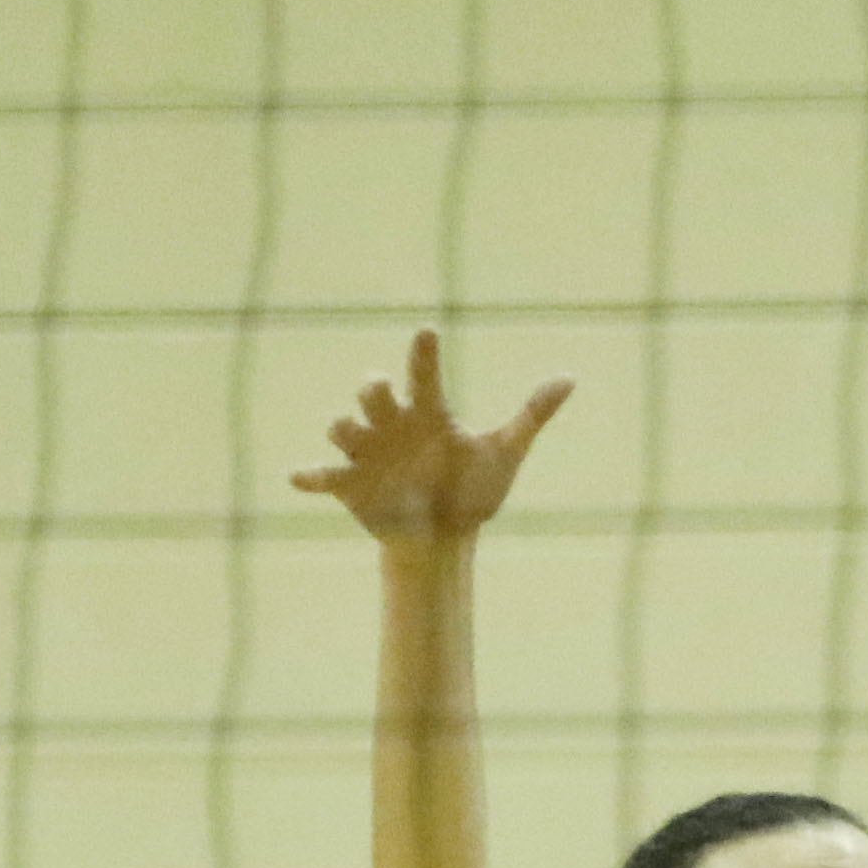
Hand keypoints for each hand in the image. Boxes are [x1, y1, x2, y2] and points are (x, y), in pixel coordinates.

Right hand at [292, 330, 571, 546]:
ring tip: (348, 433)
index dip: (425, 354)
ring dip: (343, 428)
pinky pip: (323, 476)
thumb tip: (570, 378)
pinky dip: (310, 476)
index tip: (428, 333)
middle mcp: (392, 426)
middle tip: (380, 389)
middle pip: (372, 394)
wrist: (447, 534)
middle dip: (372, 389)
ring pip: (343, 428)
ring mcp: (367, 454)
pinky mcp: (349, 484)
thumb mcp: (505, 452)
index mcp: (428, 413)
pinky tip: (298, 478)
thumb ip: (532, 415)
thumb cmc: (473, 487)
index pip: (424, 375)